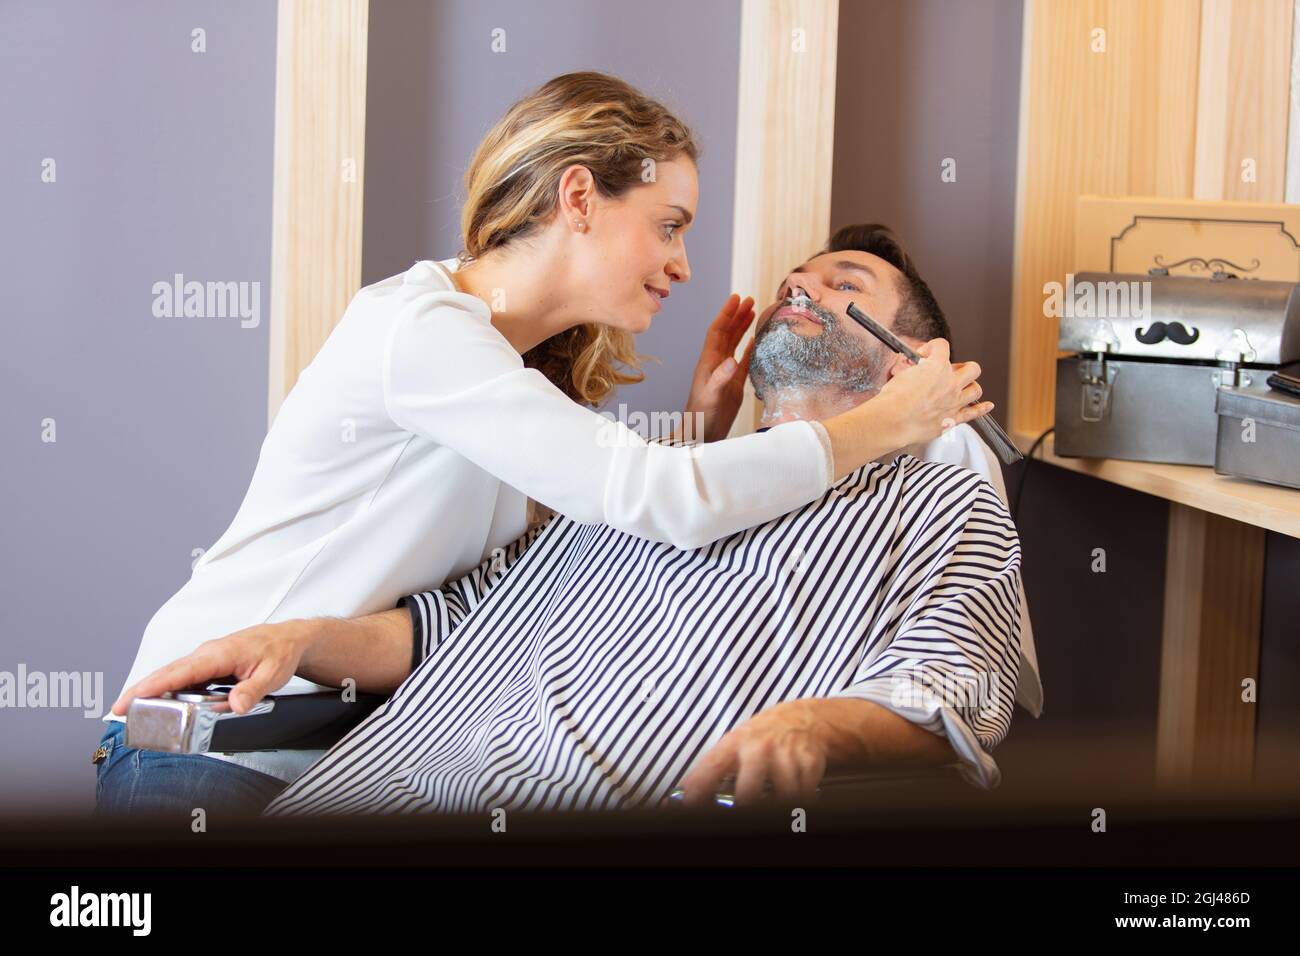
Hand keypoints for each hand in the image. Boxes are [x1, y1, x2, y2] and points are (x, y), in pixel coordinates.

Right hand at [110, 619, 316, 716]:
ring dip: (151, 689)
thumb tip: (235, 706)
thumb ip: (251, 691)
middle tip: (119, 709)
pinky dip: (168, 687)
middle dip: (141, 689)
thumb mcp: (272, 674)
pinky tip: (160, 701)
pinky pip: (184, 676)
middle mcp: (207, 653)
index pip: (179, 671)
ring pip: (173, 674)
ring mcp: (207, 658)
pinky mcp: (209, 664)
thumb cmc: (279, 652)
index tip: (131, 697)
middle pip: (168, 672)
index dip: (153, 685)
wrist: (288, 638)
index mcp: (218, 654)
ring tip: (132, 709)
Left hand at [668, 700, 827, 806]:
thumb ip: (709, 772)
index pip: (710, 768)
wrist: (802, 718)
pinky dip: (800, 803)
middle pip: (749, 790)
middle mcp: (759, 749)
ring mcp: (785, 756)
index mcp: (733, 744)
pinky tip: (794, 802)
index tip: (690, 807)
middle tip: (743, 813)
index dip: (698, 789)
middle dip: (745, 806)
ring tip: (773, 808)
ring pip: (782, 797)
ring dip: (778, 808)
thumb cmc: (760, 737)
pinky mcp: (808, 762)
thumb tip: (677, 800)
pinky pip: (805, 795)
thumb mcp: (733, 745)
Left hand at [683, 293, 757, 441]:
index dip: (726, 314)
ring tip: (753, 312)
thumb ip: (722, 378)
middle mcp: (716, 363)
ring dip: (743, 327)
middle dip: (737, 315)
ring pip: (734, 343)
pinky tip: (756, 339)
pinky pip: (742, 359)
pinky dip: (749, 347)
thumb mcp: (713, 395)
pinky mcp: (733, 383)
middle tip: (750, 299)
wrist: (702, 434)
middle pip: (727, 332)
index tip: (736, 298)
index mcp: (709, 361)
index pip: (717, 331)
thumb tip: (732, 360)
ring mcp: (725, 372)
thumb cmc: (703, 416)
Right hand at [872, 338, 991, 447]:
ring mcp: (954, 402)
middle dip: (962, 367)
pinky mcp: (952, 419)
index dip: (932, 348)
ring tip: (963, 387)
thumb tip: (910, 368)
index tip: (925, 355)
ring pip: (976, 389)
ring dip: (970, 386)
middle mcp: (950, 383)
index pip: (942, 346)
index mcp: (936, 366)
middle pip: (971, 368)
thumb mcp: (899, 374)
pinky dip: (982, 408)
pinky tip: (987, 405)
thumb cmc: (893, 398)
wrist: (893, 420)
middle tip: (952, 371)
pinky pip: (974, 413)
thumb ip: (910, 368)